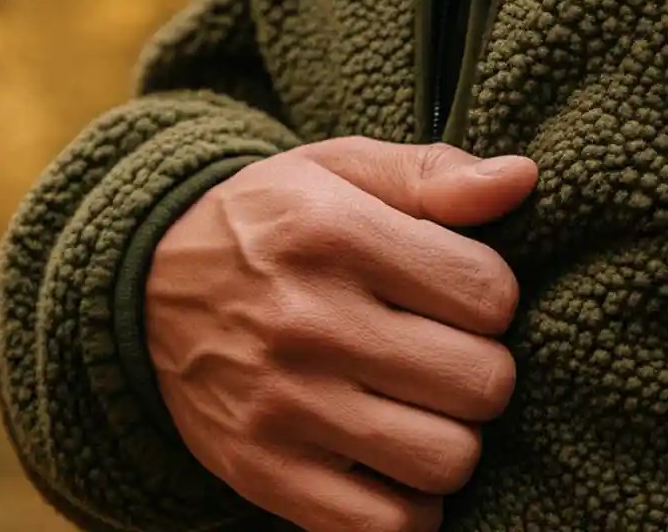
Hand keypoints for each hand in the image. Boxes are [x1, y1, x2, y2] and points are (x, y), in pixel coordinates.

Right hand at [146, 136, 537, 531]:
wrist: (142, 289)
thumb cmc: (266, 224)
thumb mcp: (336, 170)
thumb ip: (432, 173)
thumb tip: (524, 179)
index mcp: (332, 233)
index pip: (490, 293)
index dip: (491, 296)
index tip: (456, 294)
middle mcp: (306, 320)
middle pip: (482, 382)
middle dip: (481, 369)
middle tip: (443, 353)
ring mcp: (281, 405)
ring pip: (447, 459)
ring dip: (452, 439)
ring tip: (420, 408)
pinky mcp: (262, 470)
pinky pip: (385, 527)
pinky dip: (411, 507)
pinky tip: (394, 465)